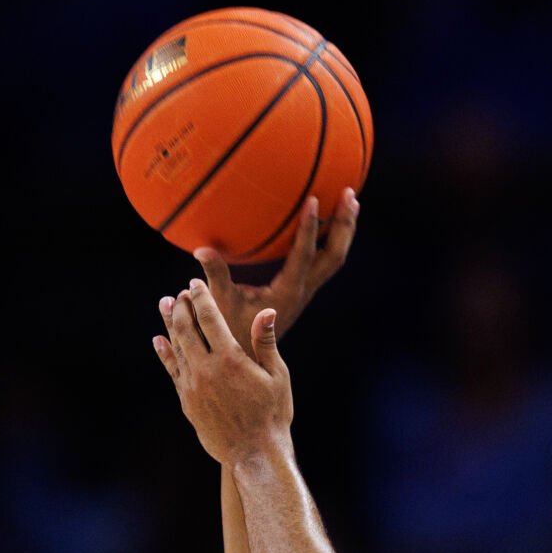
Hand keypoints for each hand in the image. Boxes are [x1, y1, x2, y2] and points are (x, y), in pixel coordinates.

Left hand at [153, 280, 291, 465]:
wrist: (253, 453)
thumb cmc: (272, 414)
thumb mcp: (277, 376)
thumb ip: (266, 342)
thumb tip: (266, 310)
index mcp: (231, 359)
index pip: (209, 318)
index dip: (201, 298)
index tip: (194, 283)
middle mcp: (206, 370)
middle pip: (186, 329)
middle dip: (181, 306)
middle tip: (180, 293)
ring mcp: (192, 386)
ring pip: (176, 347)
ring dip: (169, 324)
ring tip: (165, 304)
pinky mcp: (186, 401)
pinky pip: (172, 371)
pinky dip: (165, 353)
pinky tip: (159, 340)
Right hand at [194, 189, 359, 353]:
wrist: (250, 358)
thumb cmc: (232, 333)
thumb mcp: (221, 304)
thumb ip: (215, 276)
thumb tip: (201, 250)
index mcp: (287, 292)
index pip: (304, 255)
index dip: (310, 227)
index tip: (313, 200)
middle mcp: (302, 291)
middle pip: (334, 255)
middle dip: (344, 224)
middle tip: (350, 194)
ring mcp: (305, 291)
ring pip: (333, 258)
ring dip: (343, 229)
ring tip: (350, 200)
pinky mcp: (301, 290)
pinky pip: (323, 261)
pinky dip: (330, 239)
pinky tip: (328, 222)